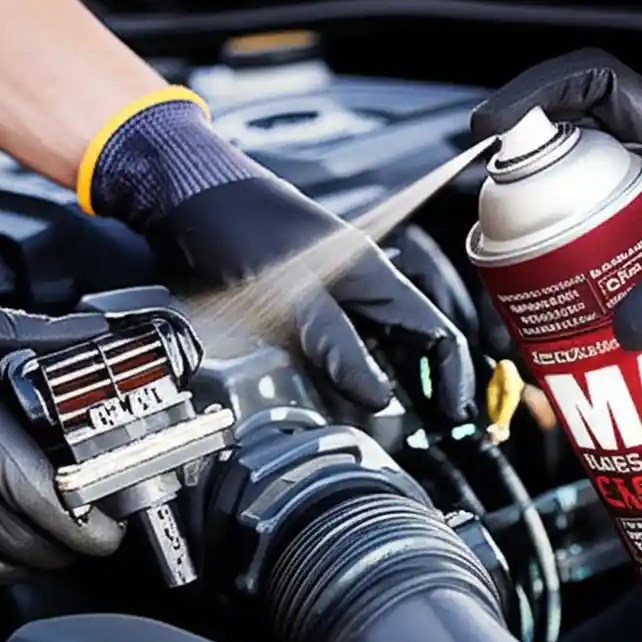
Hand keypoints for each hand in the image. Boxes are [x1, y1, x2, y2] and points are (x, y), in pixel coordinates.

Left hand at [82, 92, 474, 422]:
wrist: (186, 201)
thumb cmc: (244, 226)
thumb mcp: (296, 292)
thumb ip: (337, 345)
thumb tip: (380, 398)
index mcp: (375, 277)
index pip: (436, 334)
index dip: (452, 379)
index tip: (454, 420)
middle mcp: (358, 292)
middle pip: (406, 352)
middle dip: (416, 396)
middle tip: (415, 440)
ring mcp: (327, 304)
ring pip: (367, 359)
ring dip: (370, 396)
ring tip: (373, 436)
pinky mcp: (294, 316)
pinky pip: (328, 359)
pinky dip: (333, 386)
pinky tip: (325, 411)